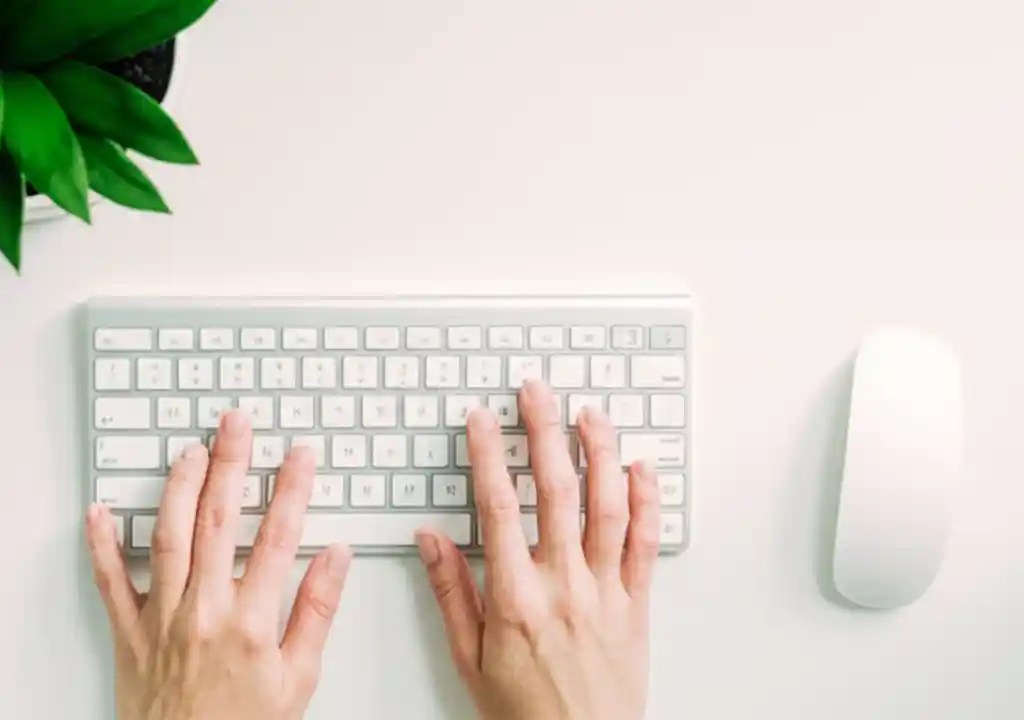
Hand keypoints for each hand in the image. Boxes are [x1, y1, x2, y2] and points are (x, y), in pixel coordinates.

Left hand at [85, 411, 352, 719]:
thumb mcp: (298, 680)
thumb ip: (317, 612)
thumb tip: (335, 558)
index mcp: (251, 622)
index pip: (276, 537)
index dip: (291, 489)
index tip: (299, 455)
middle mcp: (204, 612)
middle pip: (217, 521)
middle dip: (229, 464)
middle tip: (236, 423)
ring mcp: (161, 619)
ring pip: (167, 537)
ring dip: (178, 487)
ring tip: (189, 451)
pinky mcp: (129, 634)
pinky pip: (110, 582)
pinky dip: (102, 544)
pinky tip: (100, 510)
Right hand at [418, 380, 660, 719]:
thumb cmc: (525, 714)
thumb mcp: (469, 658)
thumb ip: (451, 592)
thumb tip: (431, 539)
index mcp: (516, 599)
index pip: (498, 507)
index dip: (488, 455)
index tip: (482, 419)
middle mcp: (565, 587)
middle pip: (556, 490)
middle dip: (544, 430)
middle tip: (536, 391)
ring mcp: (607, 592)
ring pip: (608, 506)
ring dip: (599, 451)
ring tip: (590, 413)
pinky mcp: (638, 604)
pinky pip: (646, 542)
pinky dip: (648, 500)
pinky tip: (641, 467)